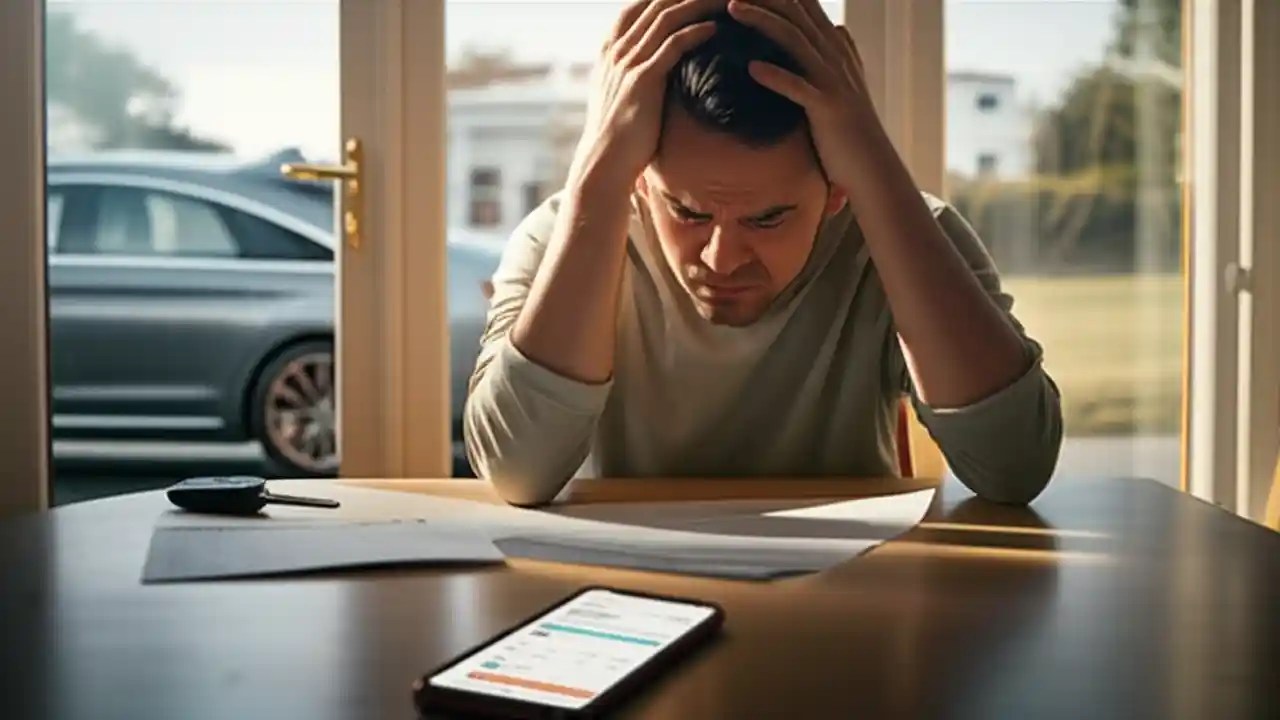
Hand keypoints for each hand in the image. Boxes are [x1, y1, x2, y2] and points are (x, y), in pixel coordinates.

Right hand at [566, 0, 720, 192]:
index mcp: (609, 50)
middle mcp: (616, 50)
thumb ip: (632, 74)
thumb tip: (655, 68)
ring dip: (698, 4)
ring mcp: (627, 62)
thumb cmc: (619, 135)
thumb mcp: (619, 97)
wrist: (604, 163)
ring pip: (666, 17)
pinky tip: (714, 28)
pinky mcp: (642, 80)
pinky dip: (695, 32)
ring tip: (724, 1)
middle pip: (655, 3)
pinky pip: (672, 45)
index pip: (636, 5)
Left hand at [727, 0, 890, 192]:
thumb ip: (842, 53)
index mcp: (835, 49)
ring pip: (795, 40)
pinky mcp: (828, 108)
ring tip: (731, 8)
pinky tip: (751, 68)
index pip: (804, 7)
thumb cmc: (852, 128)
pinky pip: (798, 87)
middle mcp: (835, 57)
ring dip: (762, 21)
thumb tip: (838, 29)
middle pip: (796, 14)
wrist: (872, 165)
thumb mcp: (848, 84)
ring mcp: (832, 81)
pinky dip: (775, 76)